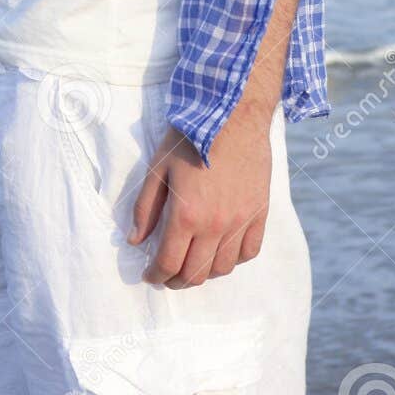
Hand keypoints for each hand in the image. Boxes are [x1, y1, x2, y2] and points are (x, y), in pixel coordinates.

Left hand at [127, 99, 273, 287]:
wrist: (232, 114)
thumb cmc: (190, 137)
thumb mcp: (158, 167)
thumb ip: (146, 207)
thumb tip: (135, 241)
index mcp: (186, 215)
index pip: (169, 262)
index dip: (156, 275)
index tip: (149, 276)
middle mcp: (215, 225)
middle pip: (195, 272)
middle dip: (176, 280)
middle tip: (167, 276)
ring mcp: (241, 221)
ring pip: (222, 268)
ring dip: (204, 274)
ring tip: (192, 266)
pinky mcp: (259, 212)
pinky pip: (249, 252)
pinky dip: (233, 260)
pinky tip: (221, 253)